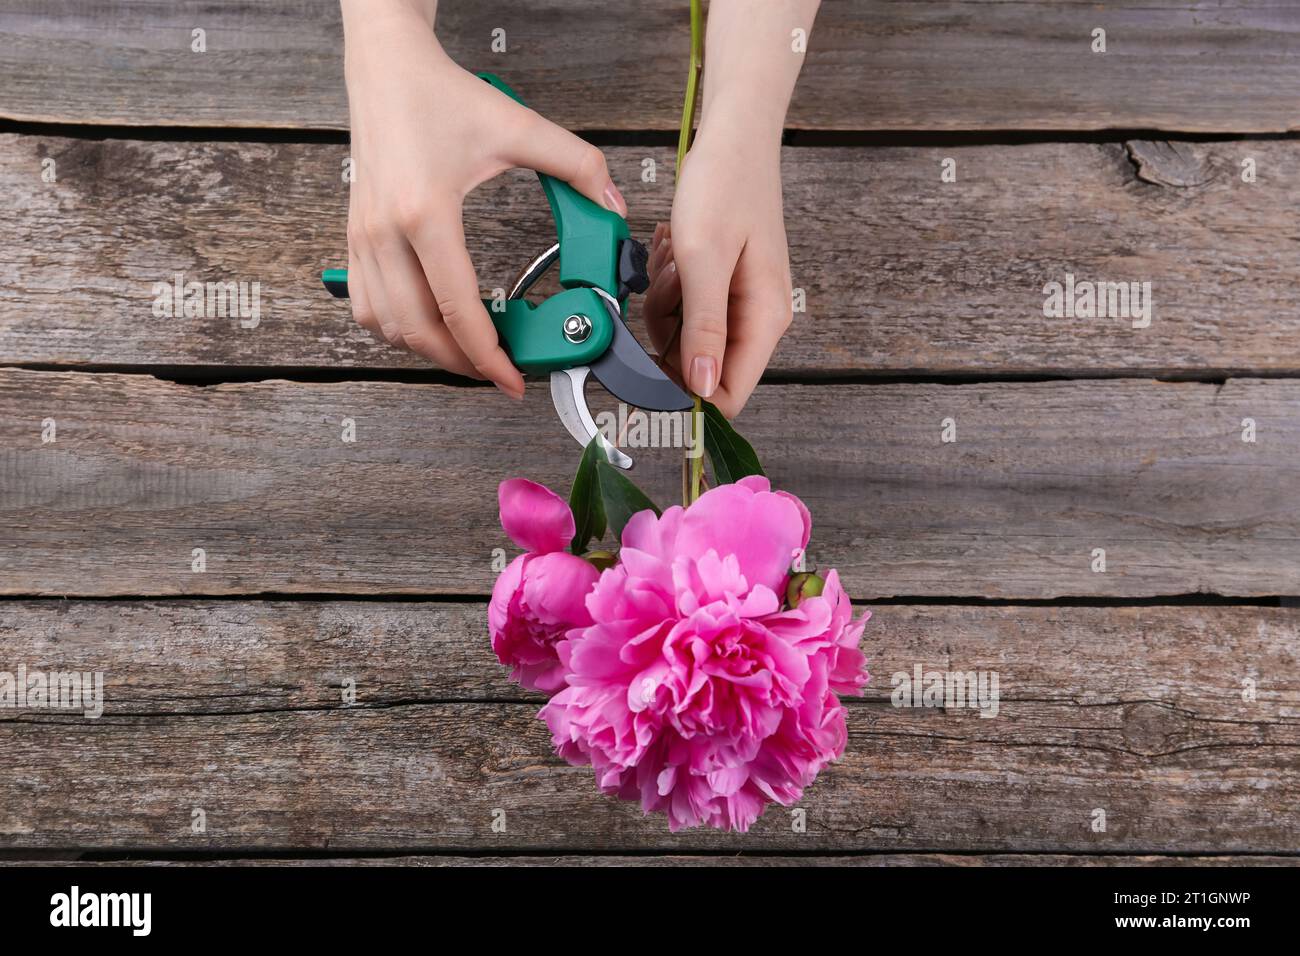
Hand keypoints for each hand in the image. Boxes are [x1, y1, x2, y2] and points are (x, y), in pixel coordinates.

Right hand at [340, 1, 626, 396]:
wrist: (386, 67)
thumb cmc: (442, 95)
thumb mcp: (519, 126)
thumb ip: (577, 165)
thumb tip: (611, 206)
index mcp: (426, 211)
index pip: (457, 308)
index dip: (487, 356)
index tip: (512, 379)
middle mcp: (386, 231)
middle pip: (419, 332)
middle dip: (461, 365)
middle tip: (497, 373)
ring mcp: (363, 238)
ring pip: (387, 328)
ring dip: (427, 351)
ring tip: (468, 353)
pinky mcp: (354, 237)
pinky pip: (366, 307)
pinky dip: (396, 330)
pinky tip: (428, 326)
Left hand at [642, 116, 791, 417]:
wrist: (732, 136)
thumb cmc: (726, 185)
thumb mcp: (704, 258)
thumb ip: (703, 327)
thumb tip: (701, 386)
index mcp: (764, 319)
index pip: (729, 394)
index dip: (687, 396)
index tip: (649, 373)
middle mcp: (755, 318)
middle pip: (697, 367)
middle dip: (668, 334)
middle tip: (670, 282)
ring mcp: (736, 303)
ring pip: (680, 337)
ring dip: (664, 303)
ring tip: (674, 256)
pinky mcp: (718, 287)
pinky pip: (679, 309)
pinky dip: (666, 285)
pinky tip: (673, 251)